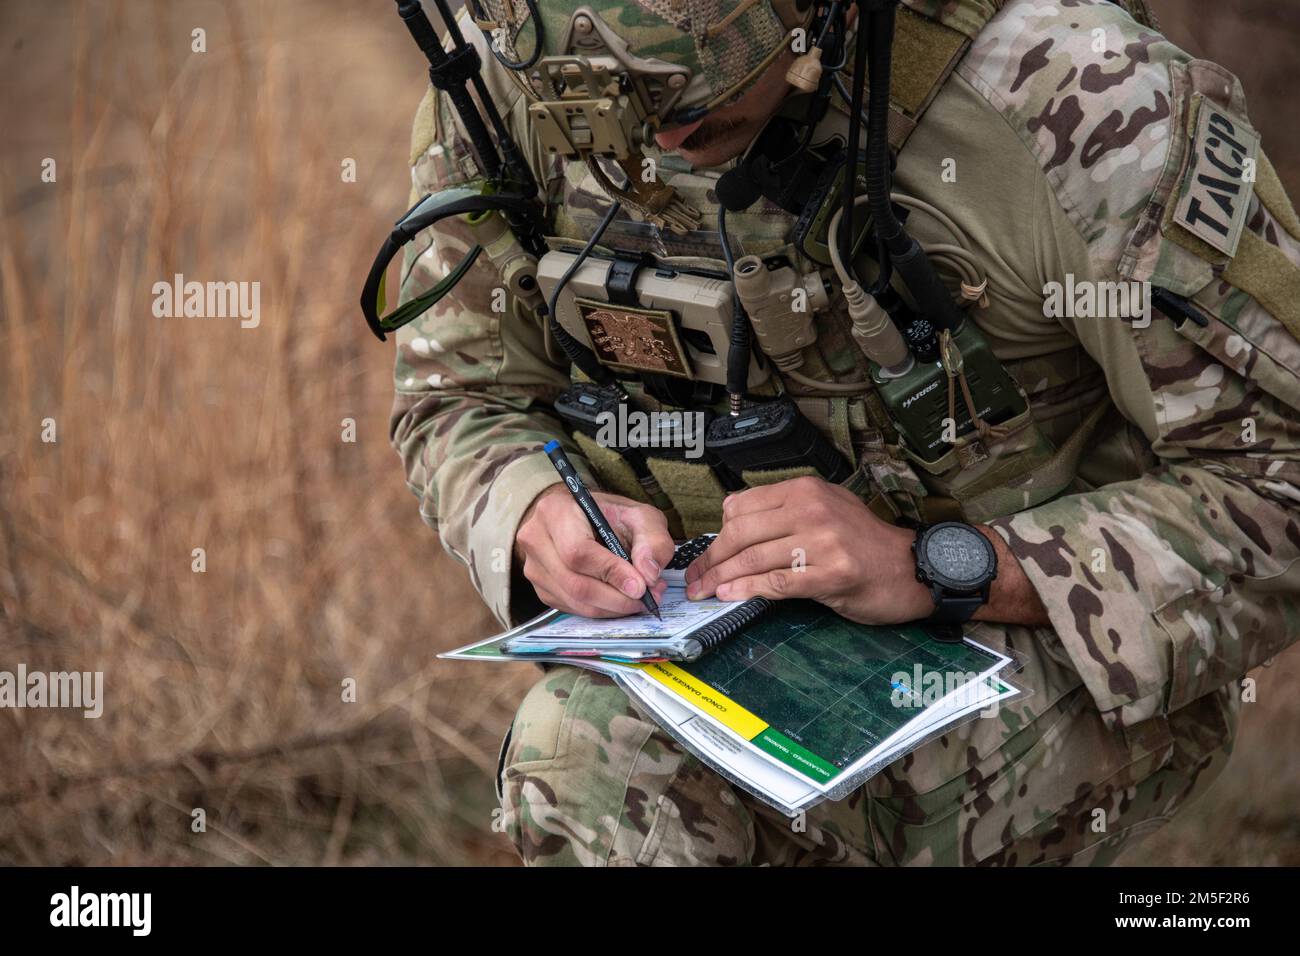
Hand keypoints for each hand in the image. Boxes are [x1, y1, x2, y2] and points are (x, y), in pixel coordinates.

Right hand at [515, 483, 673, 617]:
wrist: (581, 519)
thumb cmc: (608, 515)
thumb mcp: (639, 515)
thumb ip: (652, 540)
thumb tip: (649, 575)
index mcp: (554, 511)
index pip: (577, 551)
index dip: (610, 572)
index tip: (640, 585)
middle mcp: (536, 539)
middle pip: (575, 583)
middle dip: (616, 597)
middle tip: (648, 598)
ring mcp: (534, 567)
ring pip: (575, 601)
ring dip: (613, 607)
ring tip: (640, 598)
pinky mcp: (542, 589)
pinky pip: (573, 609)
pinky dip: (602, 610)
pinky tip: (620, 598)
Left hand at [684, 476, 934, 624]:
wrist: (912, 567)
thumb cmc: (865, 543)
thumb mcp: (826, 509)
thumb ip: (784, 512)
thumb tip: (733, 523)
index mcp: (805, 490)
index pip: (742, 506)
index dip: (716, 532)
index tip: (705, 553)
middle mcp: (811, 509)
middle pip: (741, 532)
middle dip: (711, 559)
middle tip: (695, 578)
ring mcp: (822, 541)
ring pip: (753, 558)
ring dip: (721, 578)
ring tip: (704, 591)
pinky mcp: (830, 574)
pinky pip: (776, 582)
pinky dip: (746, 590)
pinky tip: (730, 596)